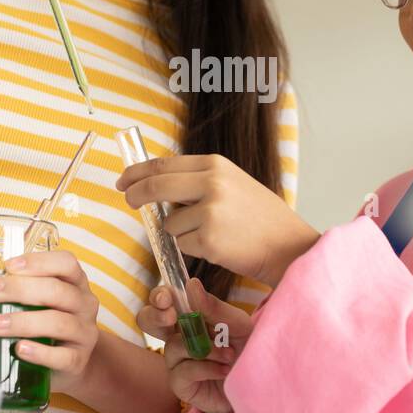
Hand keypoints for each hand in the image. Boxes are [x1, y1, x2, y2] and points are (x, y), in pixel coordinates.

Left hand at [0, 250, 98, 394]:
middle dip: (21, 289)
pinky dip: (40, 353)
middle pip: (58, 291)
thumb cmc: (43, 324)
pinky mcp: (77, 361)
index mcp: (73, 282)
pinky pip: (63, 356)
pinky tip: (20, 350)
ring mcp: (84, 334)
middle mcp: (84, 304)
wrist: (70, 363)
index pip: (66, 263)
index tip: (9, 265)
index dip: (40, 261)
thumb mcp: (29, 302)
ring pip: (60, 322)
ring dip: (25, 321)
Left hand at [116, 154, 320, 287]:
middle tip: (129, 200)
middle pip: (156, 186)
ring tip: (213, 233)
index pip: (164, 164)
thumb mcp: (232, 183)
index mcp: (216, 165)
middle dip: (136, 195)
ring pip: (169, 223)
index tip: (124, 180)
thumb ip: (197, 181)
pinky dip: (194, 249)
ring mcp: (210, 211)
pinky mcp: (209, 239)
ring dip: (180, 232)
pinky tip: (219, 246)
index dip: (138, 172)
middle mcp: (212, 183)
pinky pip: (182, 244)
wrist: (288, 245)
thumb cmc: (260, 217)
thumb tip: (155, 187)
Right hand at [137, 279, 254, 412]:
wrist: (255, 383)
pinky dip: (208, 368)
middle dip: (155, 315)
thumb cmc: (243, 349)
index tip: (167, 298)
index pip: (163, 300)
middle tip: (171, 316)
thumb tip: (191, 284)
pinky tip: (224, 370)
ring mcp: (175, 361)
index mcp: (188, 317)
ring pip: (173, 346)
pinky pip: (184, 371)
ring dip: (205, 348)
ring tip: (229, 354)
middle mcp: (176, 337)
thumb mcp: (237, 324)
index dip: (159, 296)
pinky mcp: (179, 384)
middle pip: (146, 320)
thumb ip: (214, 307)